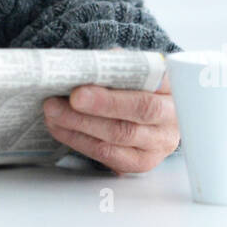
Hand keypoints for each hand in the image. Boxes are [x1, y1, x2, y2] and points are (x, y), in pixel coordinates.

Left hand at [42, 56, 180, 175]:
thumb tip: (85, 66)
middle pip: (127, 126)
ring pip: (114, 143)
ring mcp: (158, 147)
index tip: (77, 93)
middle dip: (86, 116)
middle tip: (55, 104)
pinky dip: (80, 141)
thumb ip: (117, 64)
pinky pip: (108, 156)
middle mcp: (171, 123)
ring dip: (77, 128)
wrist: (158, 101)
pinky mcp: (141, 162)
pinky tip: (61, 128)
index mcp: (174, 92)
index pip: (143, 100)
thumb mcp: (136, 65)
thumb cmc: (142, 79)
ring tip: (52, 114)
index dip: (109, 100)